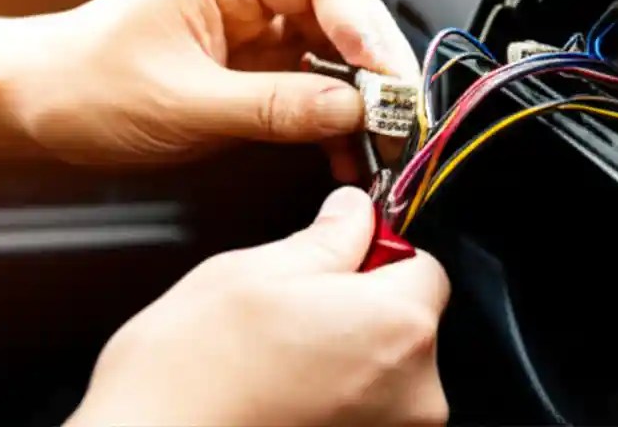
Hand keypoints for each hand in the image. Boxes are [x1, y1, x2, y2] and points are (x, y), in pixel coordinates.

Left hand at [0, 0, 417, 173]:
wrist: (32, 106)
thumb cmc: (83, 84)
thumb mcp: (184, 103)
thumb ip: (273, 107)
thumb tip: (351, 109)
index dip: (363, 26)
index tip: (386, 76)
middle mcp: (244, 2)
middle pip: (338, 20)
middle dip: (375, 67)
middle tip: (402, 115)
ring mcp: (248, 42)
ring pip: (329, 61)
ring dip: (359, 102)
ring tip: (383, 145)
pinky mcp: (245, 81)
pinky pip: (305, 95)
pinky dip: (330, 124)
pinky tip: (346, 156)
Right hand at [67, 187, 449, 426]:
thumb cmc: (192, 371)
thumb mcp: (256, 270)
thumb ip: (326, 238)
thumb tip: (354, 211)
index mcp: (396, 325)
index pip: (425, 266)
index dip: (378, 255)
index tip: (338, 259)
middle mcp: (414, 392)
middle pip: (409, 322)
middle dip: (361, 307)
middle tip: (294, 311)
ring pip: (386, 370)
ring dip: (346, 356)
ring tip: (279, 357)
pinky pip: (367, 410)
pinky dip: (335, 398)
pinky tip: (283, 392)